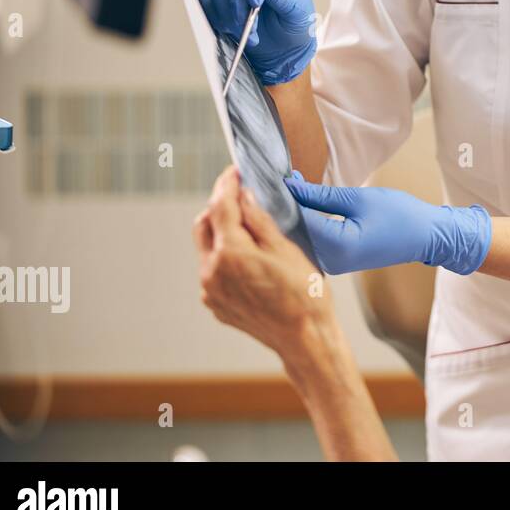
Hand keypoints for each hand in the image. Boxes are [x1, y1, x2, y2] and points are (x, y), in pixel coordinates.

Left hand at [194, 166, 335, 362]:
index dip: (227, 183)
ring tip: (250, 229)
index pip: (220, 206)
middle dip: (220, 206)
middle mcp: (212, 271)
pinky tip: (250, 259)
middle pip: (204, 224)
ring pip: (207, 248)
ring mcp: (211, 290)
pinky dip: (226, 257)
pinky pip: (213, 271)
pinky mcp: (216, 304)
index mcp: (231, 253)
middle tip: (242, 196)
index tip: (235, 170)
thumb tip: (244, 195)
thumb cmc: (304, 293)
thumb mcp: (287, 247)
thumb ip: (259, 219)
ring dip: (222, 232)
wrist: (304, 338)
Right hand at [199, 0, 316, 84]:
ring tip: (247, 35)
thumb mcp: (299, 10)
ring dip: (229, 16)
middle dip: (240, 6)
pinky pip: (206, 0)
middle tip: (252, 29)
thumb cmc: (295, 19)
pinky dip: (217, 18)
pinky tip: (232, 30)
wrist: (282, 39)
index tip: (256, 2)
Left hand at [284, 171, 491, 275]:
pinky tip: (301, 203)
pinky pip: (310, 242)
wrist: (425, 237)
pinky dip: (303, 222)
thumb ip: (320, 195)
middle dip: (283, 205)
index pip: (297, 219)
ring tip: (288, 188)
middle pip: (293, 232)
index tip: (273, 176)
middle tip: (277, 179)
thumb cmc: (400, 216)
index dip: (283, 196)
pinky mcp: (334, 262)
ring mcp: (332, 265)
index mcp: (337, 246)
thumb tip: (290, 186)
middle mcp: (330, 261)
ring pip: (299, 238)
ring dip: (291, 213)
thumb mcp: (359, 198)